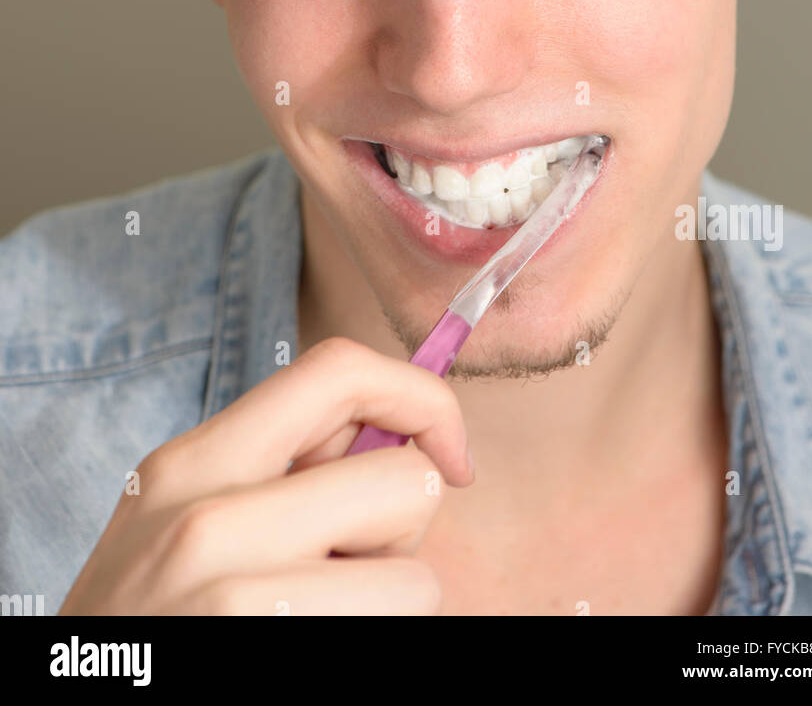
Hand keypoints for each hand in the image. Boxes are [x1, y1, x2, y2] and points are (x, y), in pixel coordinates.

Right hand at [58, 337, 472, 614]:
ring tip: (320, 617)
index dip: (422, 397)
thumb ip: (273, 472)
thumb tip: (402, 431)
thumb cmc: (153, 626)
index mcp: (190, 463)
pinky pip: (396, 631)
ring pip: (418, 578)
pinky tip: (309, 651)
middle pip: (405, 481)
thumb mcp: (177, 525)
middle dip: (401, 532)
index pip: (338, 368)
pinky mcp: (270, 653)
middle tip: (346, 569)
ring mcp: (236, 597)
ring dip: (388, 603)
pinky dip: (376, 642)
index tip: (447, 454)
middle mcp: (208, 518)